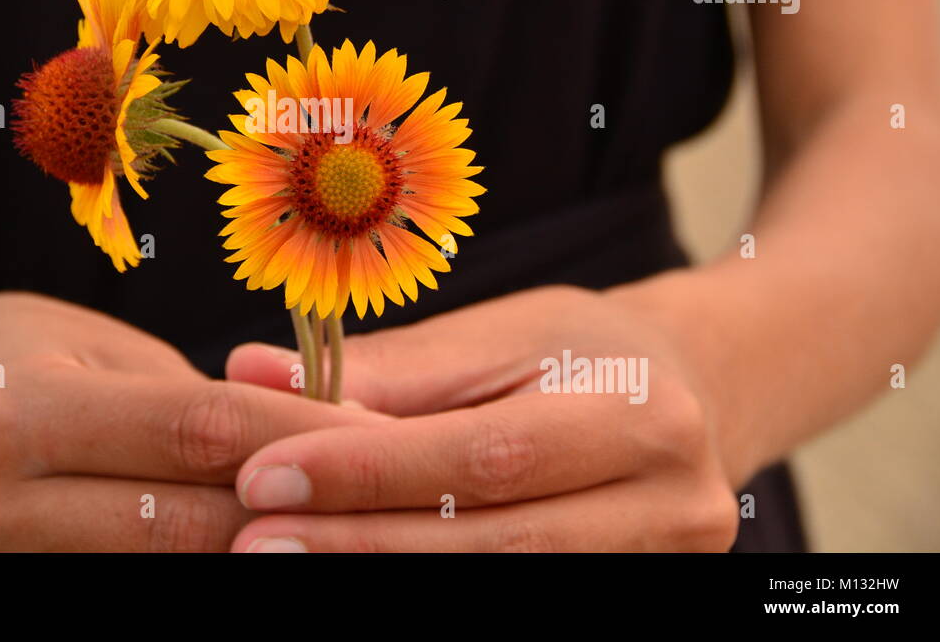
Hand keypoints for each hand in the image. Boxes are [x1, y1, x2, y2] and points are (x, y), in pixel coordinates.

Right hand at [0, 288, 385, 550]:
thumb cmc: (2, 353)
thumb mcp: (91, 344)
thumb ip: (186, 400)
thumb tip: (306, 437)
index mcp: (15, 411)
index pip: (192, 430)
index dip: (300, 437)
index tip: (382, 434)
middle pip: (187, 525)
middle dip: (299, 510)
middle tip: (388, 497)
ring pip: (162, 573)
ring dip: (261, 547)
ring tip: (341, 526)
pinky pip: (124, 587)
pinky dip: (199, 566)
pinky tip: (260, 543)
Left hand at [224, 286, 740, 550]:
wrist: (689, 397)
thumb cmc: (577, 353)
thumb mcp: (492, 338)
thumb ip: (378, 369)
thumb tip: (250, 373)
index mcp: (641, 415)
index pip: (486, 455)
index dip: (368, 470)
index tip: (262, 474)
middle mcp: (671, 506)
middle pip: (497, 544)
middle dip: (361, 546)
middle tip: (255, 544)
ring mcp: (665, 567)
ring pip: (507, 587)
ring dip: (383, 578)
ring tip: (283, 562)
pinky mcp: (641, 598)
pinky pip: (520, 602)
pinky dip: (430, 593)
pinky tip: (352, 573)